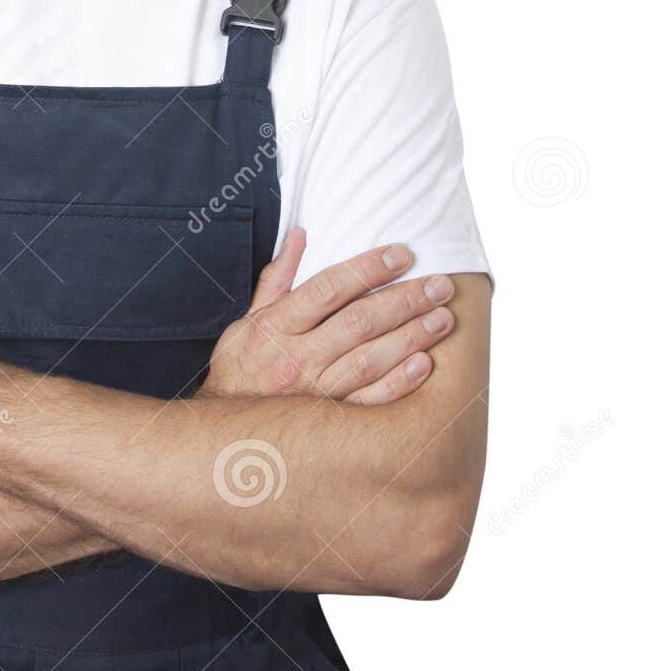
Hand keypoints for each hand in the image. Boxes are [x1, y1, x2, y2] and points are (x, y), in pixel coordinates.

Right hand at [202, 230, 455, 401]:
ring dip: (411, 337)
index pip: (329, 287)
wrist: (224, 435)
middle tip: (442, 285)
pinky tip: (425, 365)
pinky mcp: (327, 423)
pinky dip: (399, 384)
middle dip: (405, 300)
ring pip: (370, 359)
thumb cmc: (240, 370)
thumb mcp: (248, 320)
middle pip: (358, 321)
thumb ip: (278, 278)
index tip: (404, 254)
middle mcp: (295, 356)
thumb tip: (300, 235)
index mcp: (275, 325)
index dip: (369, 268)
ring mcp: (313, 391)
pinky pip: (369, 401)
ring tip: (444, 318)